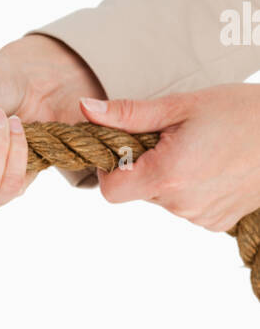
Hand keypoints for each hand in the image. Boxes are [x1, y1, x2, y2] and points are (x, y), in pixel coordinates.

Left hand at [80, 86, 259, 230]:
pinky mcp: (217, 223)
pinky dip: (190, 187)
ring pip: (162, 197)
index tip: (128, 144)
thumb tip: (85, 110)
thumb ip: (130, 114)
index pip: (111, 191)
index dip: (112, 167)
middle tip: (175, 136)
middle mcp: (182, 204)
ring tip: (201, 149)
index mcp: (168, 175)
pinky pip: (186, 206)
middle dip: (145, 164)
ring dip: (169, 175)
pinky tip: (214, 165)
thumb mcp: (183, 106)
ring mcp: (201, 217)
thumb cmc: (243, 113)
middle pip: (137, 191)